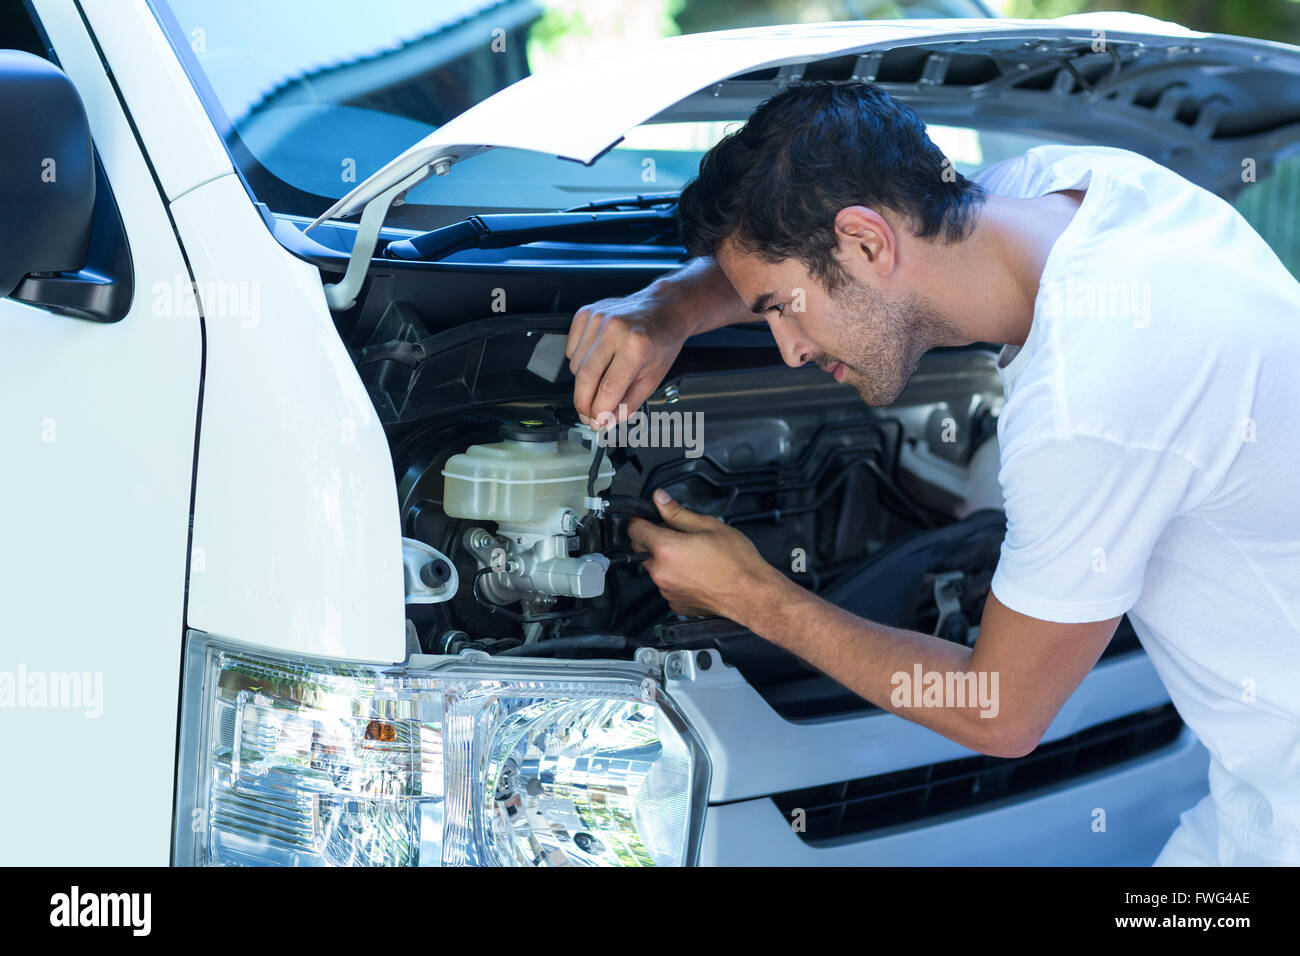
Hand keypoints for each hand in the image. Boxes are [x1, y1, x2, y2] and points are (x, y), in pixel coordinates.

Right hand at [566, 286, 690, 425]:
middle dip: (583, 403)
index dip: (599, 411)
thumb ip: (629, 403)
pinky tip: (597, 360)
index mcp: (636, 346)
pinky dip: (579, 362)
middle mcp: (614, 329)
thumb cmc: (661, 341)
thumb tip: (607, 421)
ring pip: (575, 366)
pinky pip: (571, 350)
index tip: (597, 423)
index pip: (608, 389)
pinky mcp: (585, 313)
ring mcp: (597, 319)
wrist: (663, 309)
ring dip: (583, 383)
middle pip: (585, 377)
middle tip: (588, 416)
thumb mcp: (653, 378)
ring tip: (601, 381)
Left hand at [627, 489, 789, 623]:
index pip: (635, 529)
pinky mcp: (676, 604)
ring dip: (665, 559)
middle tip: (677, 534)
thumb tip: (660, 500)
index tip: (649, 517)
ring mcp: (667, 591)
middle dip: (653, 539)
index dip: (641, 519)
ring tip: (693, 555)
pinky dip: (675, 577)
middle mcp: (661, 572)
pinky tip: (696, 572)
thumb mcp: (708, 526)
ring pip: (655, 568)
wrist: (752, 595)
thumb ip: (678, 513)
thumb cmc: (737, 563)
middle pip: (641, 549)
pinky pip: (667, 585)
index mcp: (666, 549)